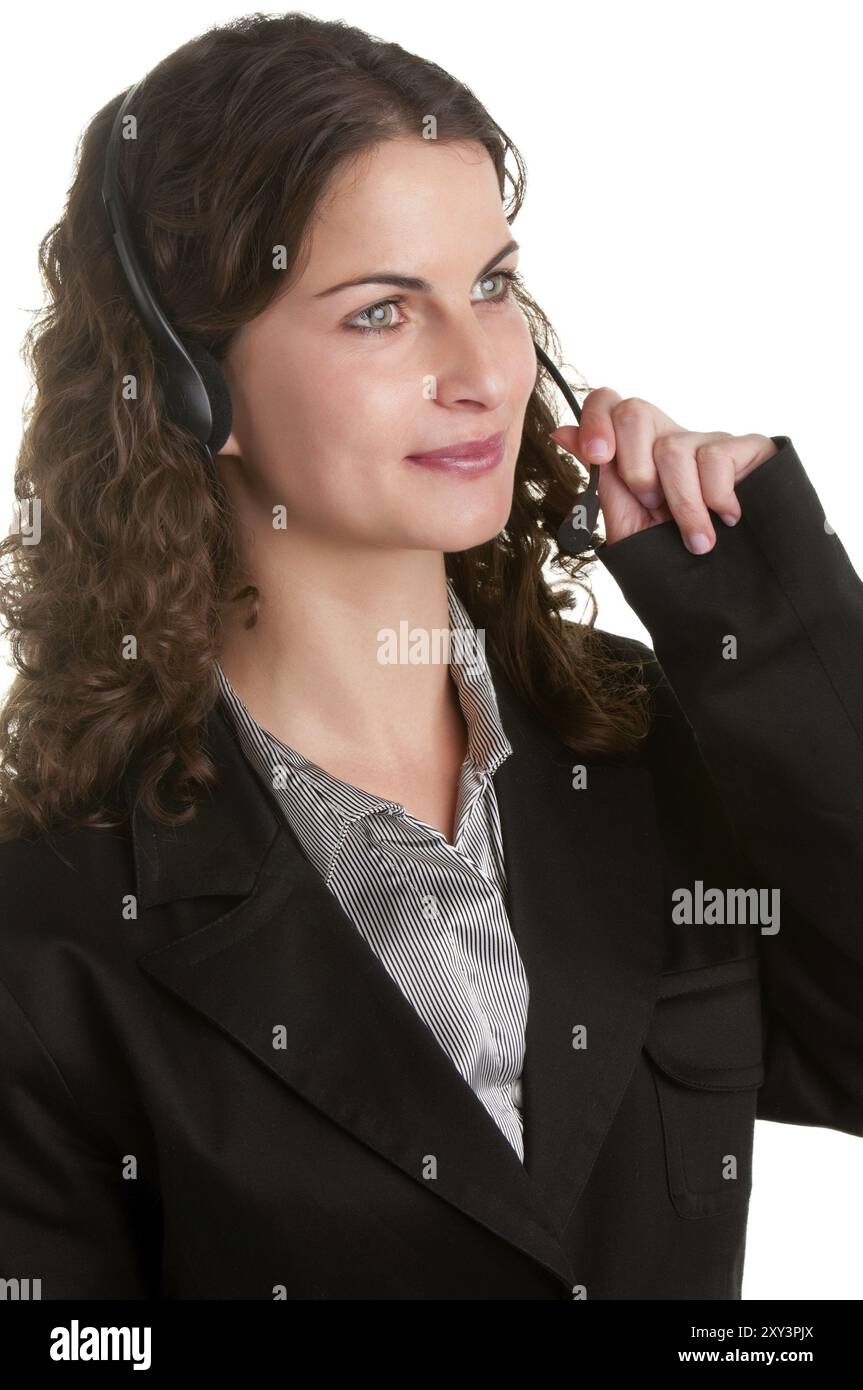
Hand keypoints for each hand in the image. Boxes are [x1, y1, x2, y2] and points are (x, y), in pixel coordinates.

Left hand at [549, 388, 778, 553]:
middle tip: (650, 505)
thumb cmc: (676, 555)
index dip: (596, 420)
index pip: (608, 403)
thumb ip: (601, 478)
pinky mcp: (748, 448)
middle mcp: (672, 438)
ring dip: (681, 505)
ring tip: (696, 538)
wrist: (726, 588)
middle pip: (635, 412)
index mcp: (638, 452)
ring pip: (673, 448)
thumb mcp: (629, 522)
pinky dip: (716, 498)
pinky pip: (716, 457)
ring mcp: (709, 441)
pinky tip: (728, 518)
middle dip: (634, 469)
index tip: (597, 456)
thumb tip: (561, 431)